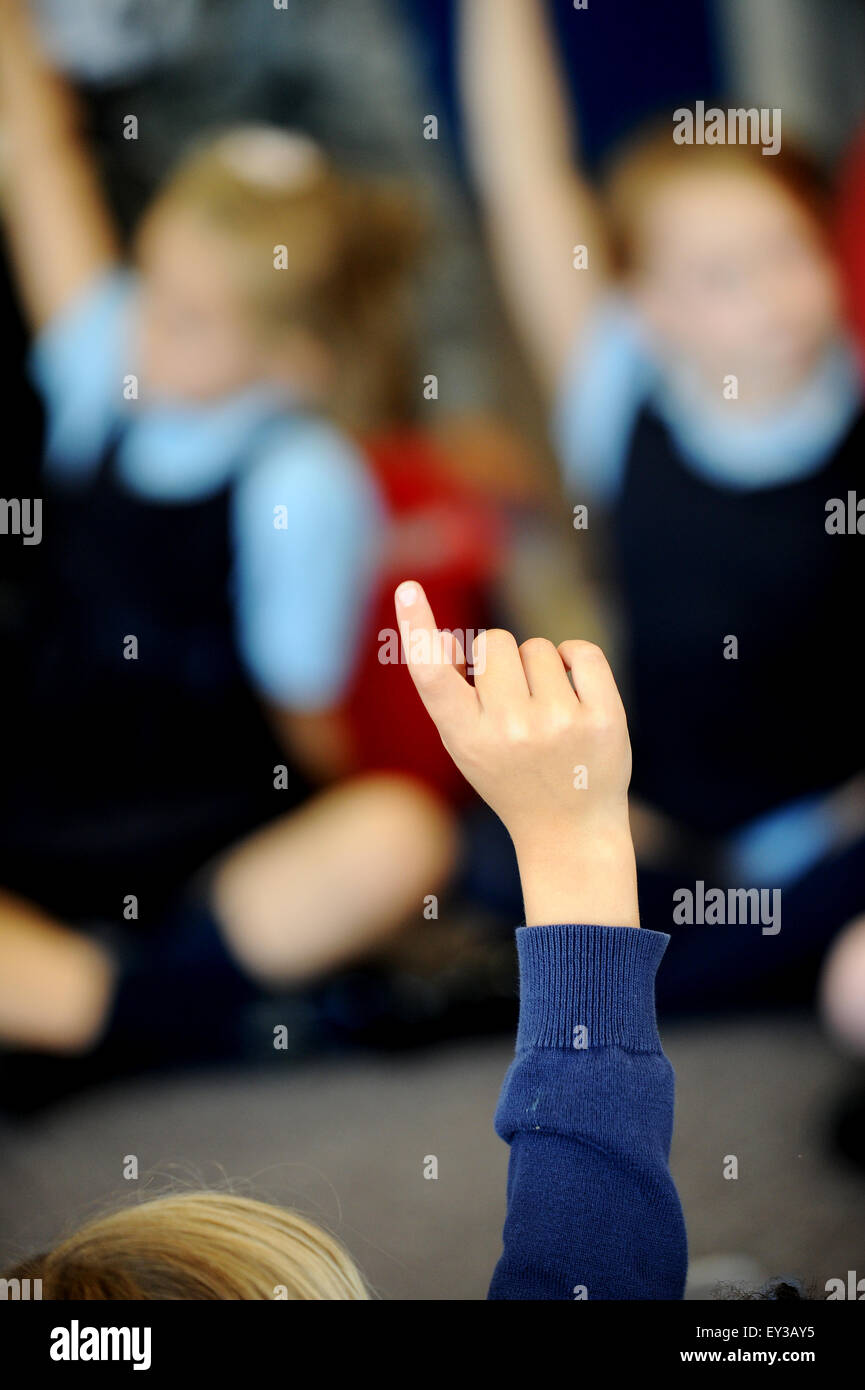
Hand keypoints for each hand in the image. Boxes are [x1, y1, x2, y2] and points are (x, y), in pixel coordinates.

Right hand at [395, 580, 638, 927]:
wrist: (570, 830)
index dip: (416, 628)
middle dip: (503, 662)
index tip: (407, 589)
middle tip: (515, 705)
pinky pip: (580, 652)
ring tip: (546, 713)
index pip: (432, 674)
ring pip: (538, 648)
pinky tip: (574, 694)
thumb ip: (450, 694)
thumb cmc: (509, 776)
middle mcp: (510, 729)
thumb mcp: (466, 744)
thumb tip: (447, 637)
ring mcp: (560, 724)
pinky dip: (575, 662)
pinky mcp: (604, 718)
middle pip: (495, 643)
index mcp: (466, 737)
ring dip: (541, 669)